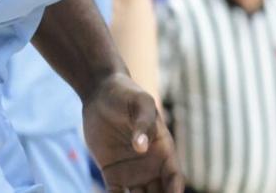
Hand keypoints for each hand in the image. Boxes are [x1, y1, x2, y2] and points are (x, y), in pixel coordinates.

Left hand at [82, 73, 181, 192]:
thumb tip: (141, 148)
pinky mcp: (112, 175)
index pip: (174, 179)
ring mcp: (132, 172)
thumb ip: (143, 124)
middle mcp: (150, 166)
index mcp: (164, 150)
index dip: (175, 192)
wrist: (100, 93)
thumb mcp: (140, 103)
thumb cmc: (126, 94)